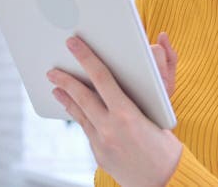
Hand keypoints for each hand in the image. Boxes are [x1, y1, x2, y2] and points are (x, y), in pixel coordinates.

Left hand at [47, 35, 182, 186]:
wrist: (165, 182)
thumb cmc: (166, 146)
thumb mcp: (154, 116)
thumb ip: (131, 98)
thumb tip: (113, 82)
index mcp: (127, 114)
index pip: (102, 78)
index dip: (86, 58)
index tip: (74, 44)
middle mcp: (110, 128)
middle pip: (82, 96)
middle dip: (65, 79)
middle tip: (52, 69)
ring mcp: (102, 143)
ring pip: (79, 113)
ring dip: (66, 97)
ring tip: (55, 85)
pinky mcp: (99, 154)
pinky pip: (86, 128)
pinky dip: (78, 114)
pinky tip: (71, 106)